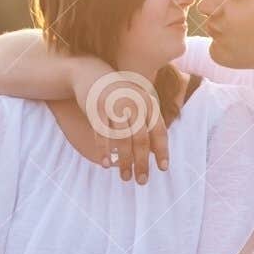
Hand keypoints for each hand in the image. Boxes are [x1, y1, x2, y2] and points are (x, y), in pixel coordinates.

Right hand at [73, 65, 168, 183]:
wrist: (90, 73)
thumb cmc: (118, 93)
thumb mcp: (137, 103)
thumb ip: (147, 123)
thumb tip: (155, 153)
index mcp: (148, 102)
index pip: (159, 131)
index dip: (162, 151)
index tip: (162, 169)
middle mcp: (133, 103)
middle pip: (141, 140)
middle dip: (142, 163)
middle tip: (141, 181)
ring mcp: (114, 105)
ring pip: (122, 140)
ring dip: (124, 162)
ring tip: (125, 177)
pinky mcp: (96, 108)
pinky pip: (101, 135)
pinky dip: (104, 151)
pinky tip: (106, 165)